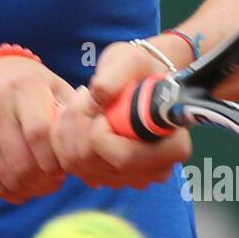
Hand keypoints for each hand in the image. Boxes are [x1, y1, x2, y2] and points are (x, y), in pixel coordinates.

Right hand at [0, 56, 80, 203]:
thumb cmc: (28, 87)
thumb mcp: (53, 88)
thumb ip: (76, 122)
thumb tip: (96, 173)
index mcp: (22, 86)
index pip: (40, 135)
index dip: (56, 160)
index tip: (66, 168)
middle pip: (22, 161)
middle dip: (44, 181)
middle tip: (55, 182)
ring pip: (5, 175)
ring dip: (29, 189)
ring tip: (41, 185)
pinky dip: (9, 192)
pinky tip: (22, 188)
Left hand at [49, 41, 192, 189]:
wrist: (137, 80)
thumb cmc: (139, 69)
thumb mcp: (129, 60)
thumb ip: (114, 76)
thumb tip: (96, 97)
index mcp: (172, 146)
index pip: (124, 158)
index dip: (98, 134)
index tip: (93, 103)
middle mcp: (155, 170)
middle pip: (97, 165)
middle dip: (78, 128)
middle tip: (81, 96)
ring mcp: (132, 177)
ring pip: (81, 167)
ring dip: (69, 132)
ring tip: (79, 102)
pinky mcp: (111, 177)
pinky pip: (75, 167)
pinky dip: (66, 142)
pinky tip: (76, 119)